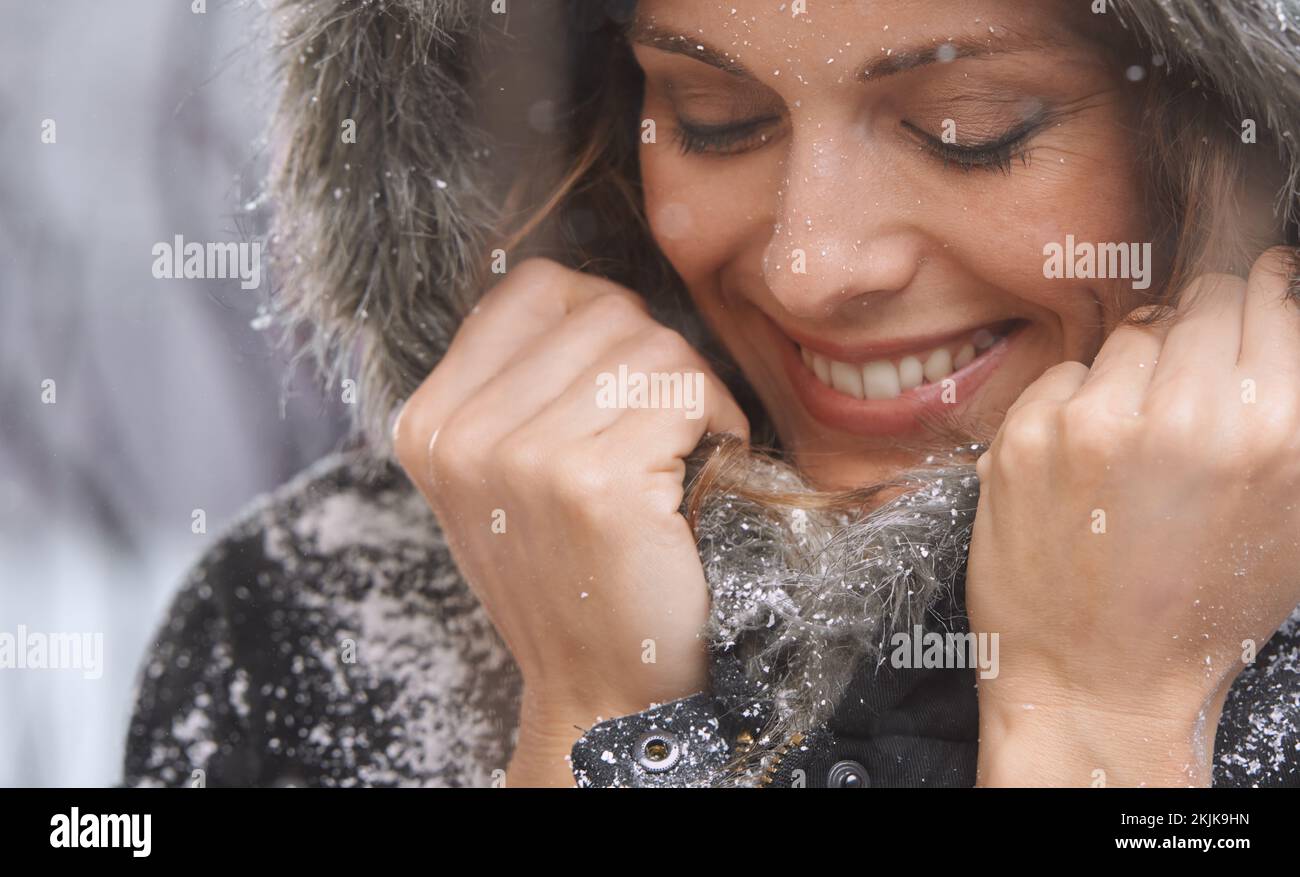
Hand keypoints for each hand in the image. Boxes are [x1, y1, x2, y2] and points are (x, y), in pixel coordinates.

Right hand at [391, 258, 747, 784]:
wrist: (601, 688)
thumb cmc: (574, 574)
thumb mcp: (505, 477)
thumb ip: (519, 384)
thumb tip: (590, 294)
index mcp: (429, 420)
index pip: (535, 287)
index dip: (603, 318)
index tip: (623, 379)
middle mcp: (461, 434)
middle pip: (602, 310)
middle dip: (656, 359)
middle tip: (665, 428)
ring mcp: (522, 457)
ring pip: (650, 344)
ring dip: (690, 391)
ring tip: (680, 454)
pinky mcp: (592, 483)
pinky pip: (684, 389)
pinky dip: (716, 421)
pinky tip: (699, 472)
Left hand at [968, 247, 1299, 785]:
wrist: (1098, 680)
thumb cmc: (1199, 608)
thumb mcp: (1292, 513)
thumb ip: (1288, 412)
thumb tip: (1277, 311)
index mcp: (1274, 432)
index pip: (1268, 295)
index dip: (1258, 292)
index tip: (1250, 291)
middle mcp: (1187, 415)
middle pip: (1200, 301)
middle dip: (1200, 332)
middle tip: (1187, 384)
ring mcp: (1098, 421)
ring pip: (1132, 334)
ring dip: (1137, 370)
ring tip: (1135, 442)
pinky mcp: (1028, 434)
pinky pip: (1066, 372)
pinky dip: (1076, 404)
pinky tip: (1085, 465)